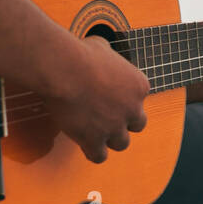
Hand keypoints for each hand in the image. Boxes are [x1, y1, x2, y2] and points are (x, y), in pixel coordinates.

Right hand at [44, 36, 149, 163]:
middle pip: (137, 124)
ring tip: (93, 130)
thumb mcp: (102, 46)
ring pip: (121, 143)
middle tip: (105, 115)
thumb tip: (102, 55)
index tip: (109, 95)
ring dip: (109, 138)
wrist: (63, 69)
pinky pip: (99, 156)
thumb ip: (109, 58)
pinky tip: (83, 142)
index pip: (139, 99)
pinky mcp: (95, 140)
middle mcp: (132, 108)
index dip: (124, 98)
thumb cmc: (80, 53)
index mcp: (139, 85)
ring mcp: (114, 127)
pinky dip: (92, 151)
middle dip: (123, 121)